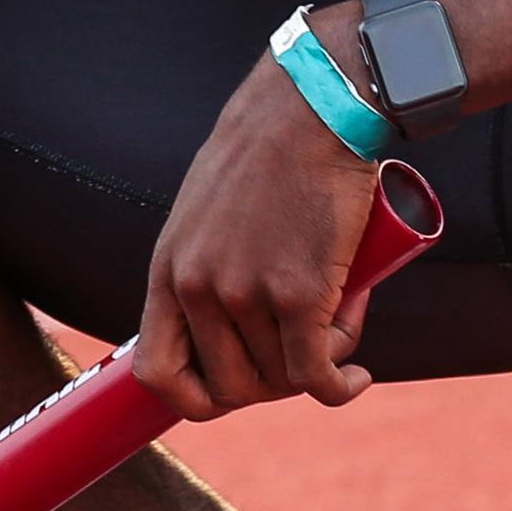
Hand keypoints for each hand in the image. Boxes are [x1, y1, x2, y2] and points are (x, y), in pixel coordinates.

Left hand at [131, 31, 384, 419]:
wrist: (308, 110)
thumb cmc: (266, 154)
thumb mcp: (204, 214)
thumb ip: (202, 264)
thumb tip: (223, 329)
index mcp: (167, 270)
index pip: (157, 372)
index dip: (195, 399)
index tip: (232, 395)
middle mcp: (197, 289)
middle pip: (232, 387)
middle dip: (273, 386)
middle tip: (304, 353)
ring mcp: (246, 294)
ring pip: (284, 377)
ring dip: (319, 363)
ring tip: (339, 320)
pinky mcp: (299, 293)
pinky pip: (317, 374)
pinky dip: (341, 384)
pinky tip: (355, 378)